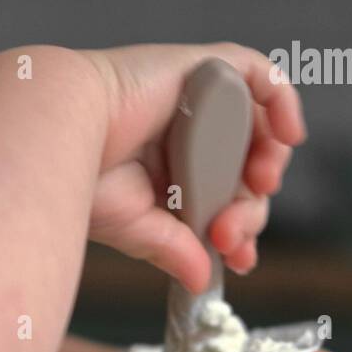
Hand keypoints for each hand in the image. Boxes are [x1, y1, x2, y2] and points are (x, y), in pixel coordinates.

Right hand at [78, 42, 305, 293]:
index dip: (236, 226)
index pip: (218, 195)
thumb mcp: (136, 224)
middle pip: (242, 168)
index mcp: (162, 165)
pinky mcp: (200, 69)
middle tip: (229, 235)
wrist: (60, 133)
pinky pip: (258, 75)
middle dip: (246, 209)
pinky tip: (290, 135)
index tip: (236, 258)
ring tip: (259, 188)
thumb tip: (202, 282)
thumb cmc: (79, 173)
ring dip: (267, 163)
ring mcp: (193, 98)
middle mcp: (180, 130)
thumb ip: (173, 246)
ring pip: (256, 126)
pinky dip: (283, 101)